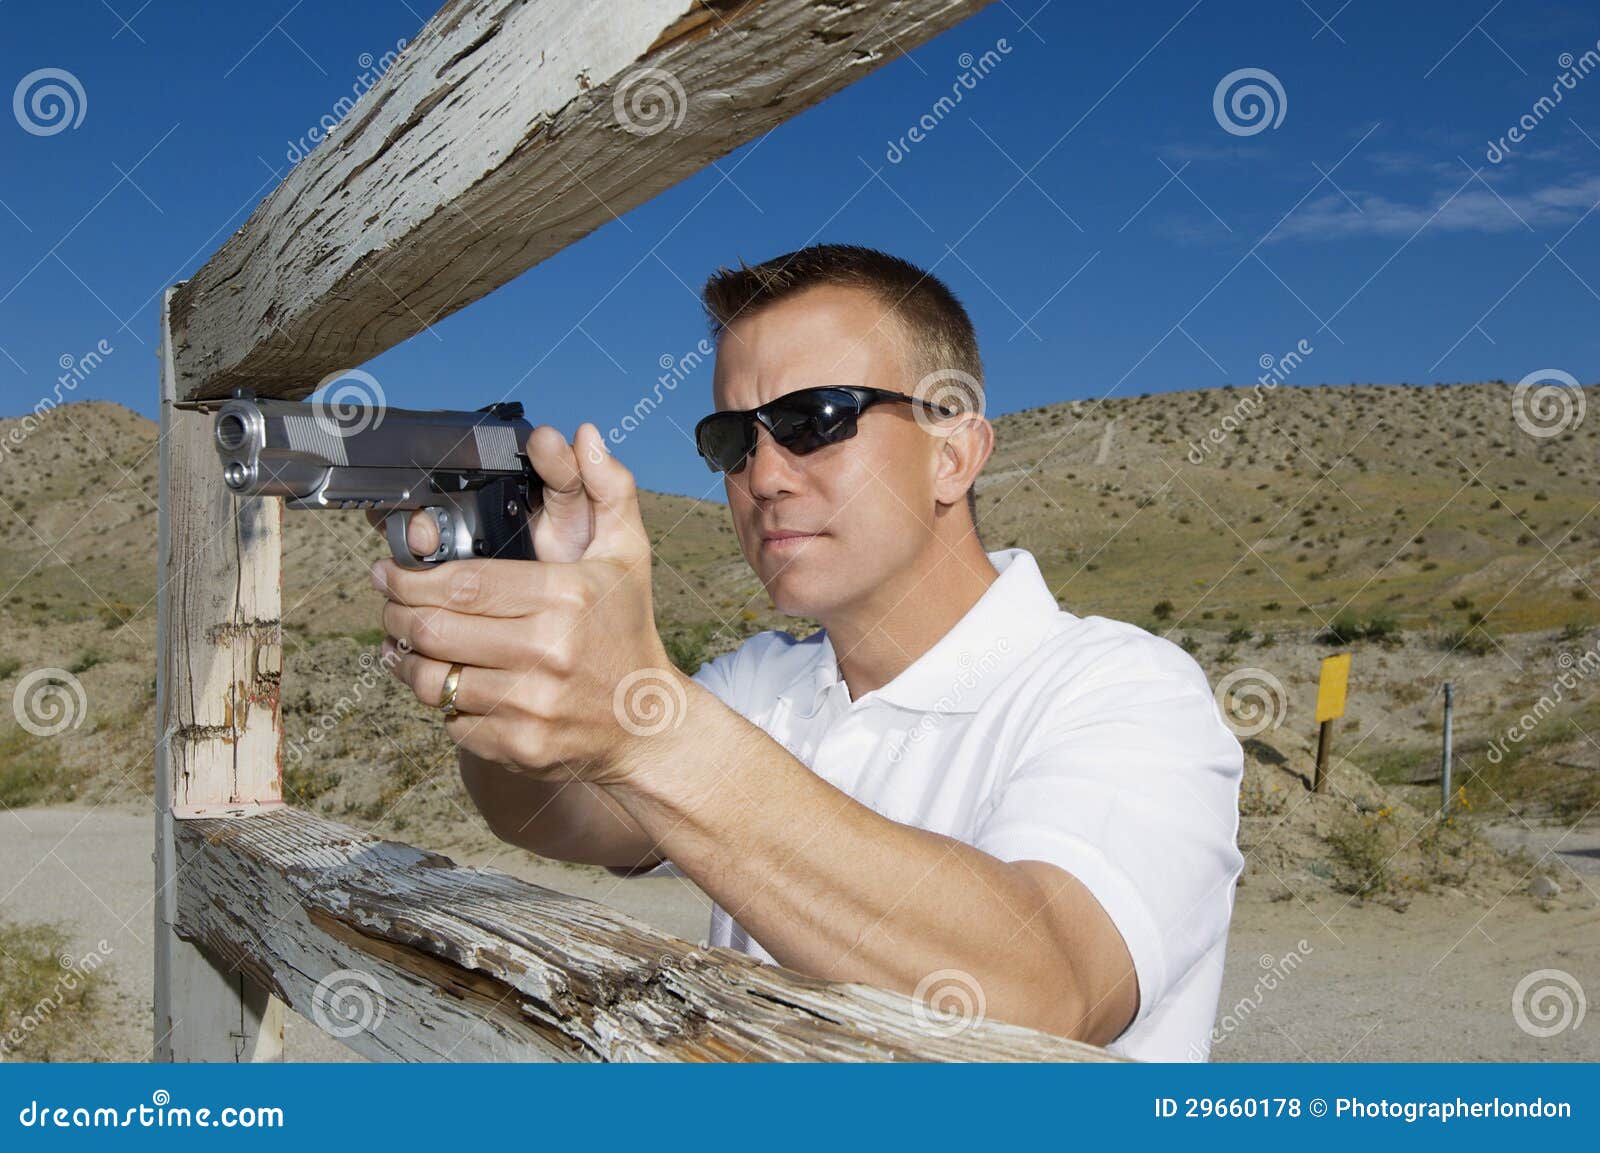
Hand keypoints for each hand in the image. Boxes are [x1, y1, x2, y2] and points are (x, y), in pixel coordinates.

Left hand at [371, 424, 683, 785]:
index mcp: (567, 598)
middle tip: (389, 603)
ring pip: (434, 680)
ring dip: (405, 661)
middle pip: (436, 630)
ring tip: (401, 645)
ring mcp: (532, 705)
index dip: (412, 577)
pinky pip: (452, 720)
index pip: (464, 584)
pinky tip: (445, 683)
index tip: (390, 570)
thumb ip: (608, 489)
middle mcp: (548, 652)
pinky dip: (442, 702)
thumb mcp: (627, 555)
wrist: (647, 726)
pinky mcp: (519, 747)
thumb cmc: (627, 631)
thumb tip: (586, 434)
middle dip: (398, 614)